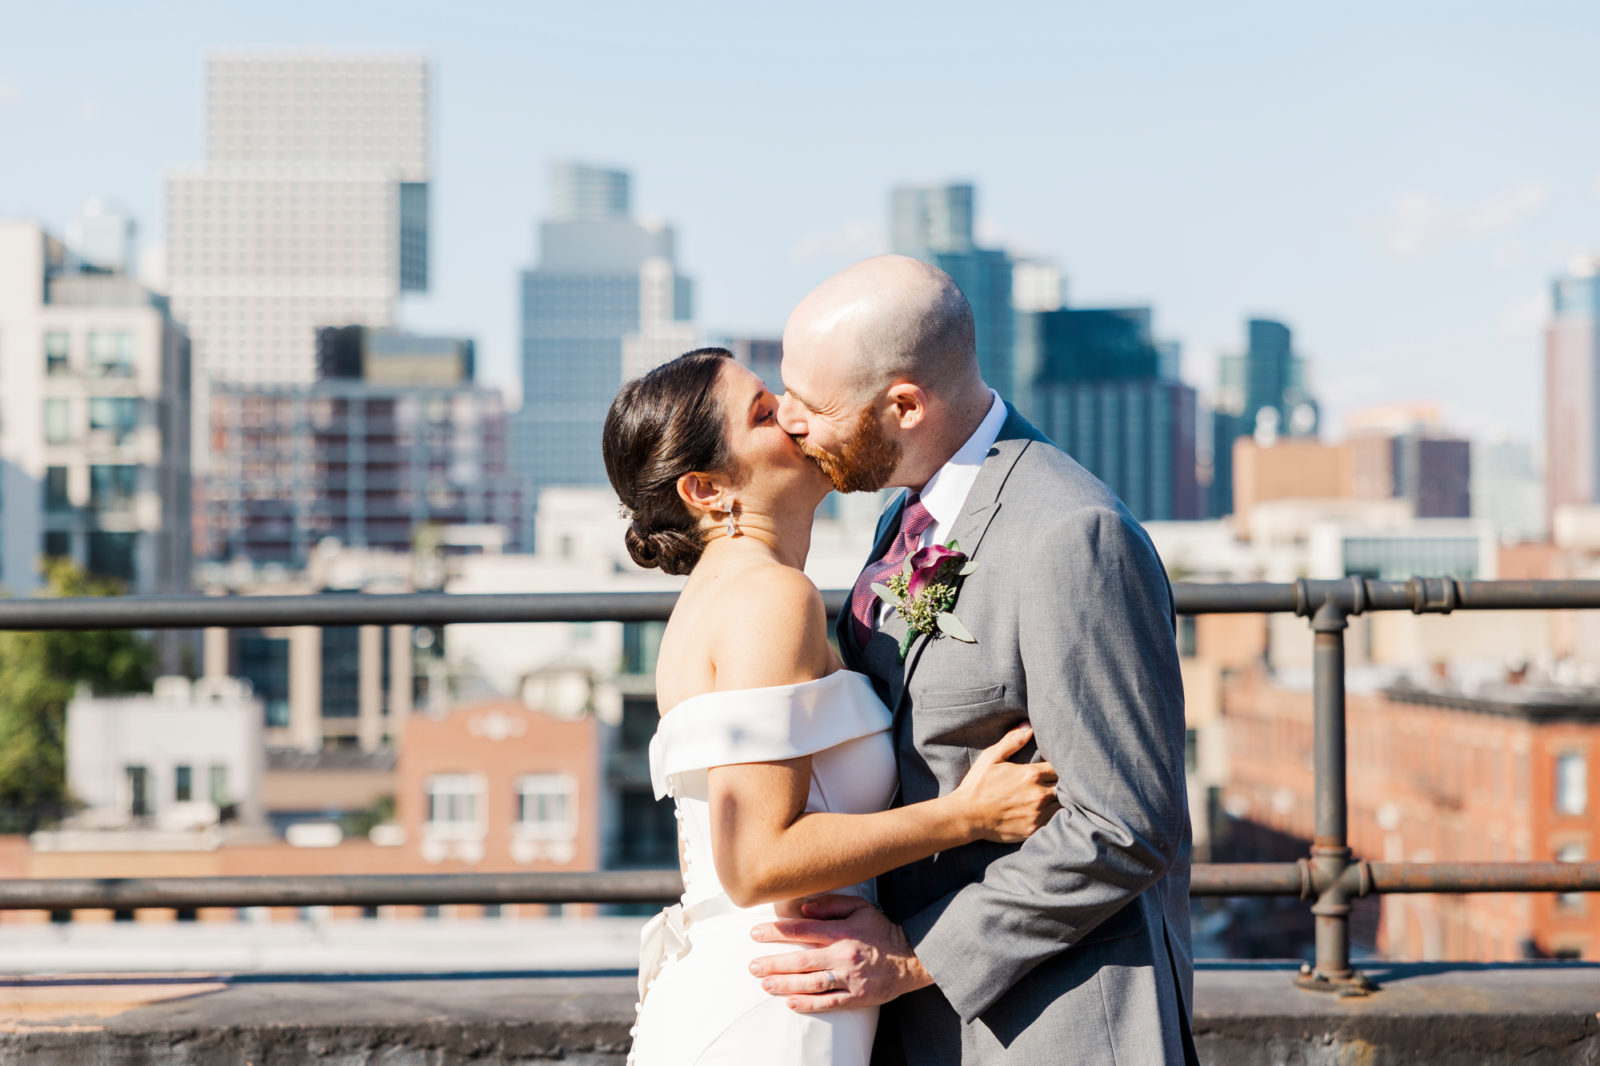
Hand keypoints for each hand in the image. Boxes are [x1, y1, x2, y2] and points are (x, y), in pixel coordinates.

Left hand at [747, 894, 932, 1011]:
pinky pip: (829, 1003)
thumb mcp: (859, 907)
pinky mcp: (857, 997)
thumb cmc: (881, 930)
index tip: (756, 934)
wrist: (911, 958)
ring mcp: (850, 978)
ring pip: (812, 983)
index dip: (776, 932)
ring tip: (764, 984)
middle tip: (753, 966)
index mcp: (842, 931)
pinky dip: (809, 1004)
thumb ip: (830, 905)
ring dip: (785, 984)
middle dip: (774, 963)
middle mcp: (844, 955)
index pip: (802, 930)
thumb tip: (802, 909)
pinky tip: (790, 1002)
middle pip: (802, 960)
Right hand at [950, 723, 1059, 842]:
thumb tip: (1029, 726)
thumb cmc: (978, 785)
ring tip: (1053, 797)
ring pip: (1061, 804)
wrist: (966, 816)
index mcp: (1031, 774)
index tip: (1053, 768)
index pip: (1059, 767)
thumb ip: (1012, 741)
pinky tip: (1045, 811)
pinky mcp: (1035, 828)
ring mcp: (1038, 813)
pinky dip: (1053, 815)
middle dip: (1062, 783)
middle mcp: (1038, 794)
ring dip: (1058, 800)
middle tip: (1056, 782)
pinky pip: (1054, 820)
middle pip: (1065, 786)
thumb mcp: (991, 757)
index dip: (1059, 767)